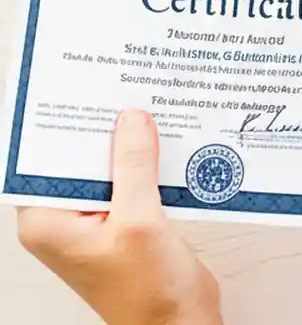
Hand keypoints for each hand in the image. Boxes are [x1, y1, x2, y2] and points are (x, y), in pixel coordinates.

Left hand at [17, 110, 222, 324]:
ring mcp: (93, 223)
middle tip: (131, 96)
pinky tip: (168, 150)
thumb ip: (135, 166)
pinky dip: (147, 168)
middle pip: (80, 159)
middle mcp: (63, 221)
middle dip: (108, 132)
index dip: (73, 125)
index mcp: (48, 223)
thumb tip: (131, 118)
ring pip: (109, 169)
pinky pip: (130, 184)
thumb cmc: (150, 292)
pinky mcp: (122, 224)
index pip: (50, 159)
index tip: (95, 93)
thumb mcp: (141, 221)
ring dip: (133, 149)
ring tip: (155, 117)